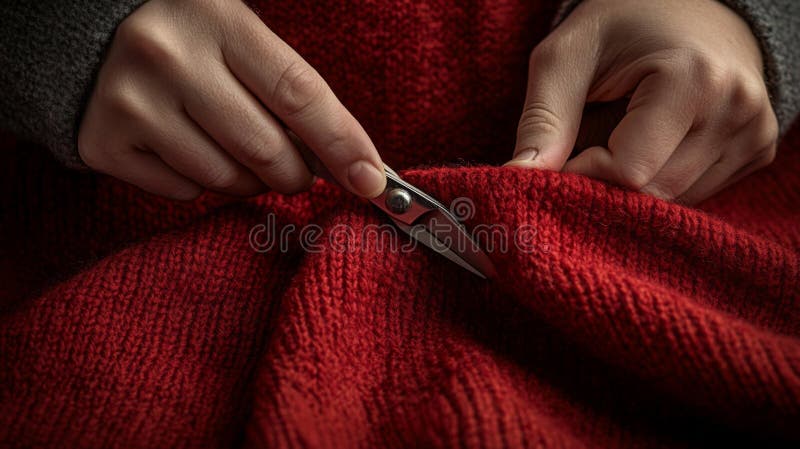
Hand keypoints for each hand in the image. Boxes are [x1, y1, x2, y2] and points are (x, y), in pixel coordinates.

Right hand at [78, 0, 385, 199]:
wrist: (87, 34)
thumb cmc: (189, 38)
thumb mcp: (239, 35)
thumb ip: (289, 89)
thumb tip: (353, 161)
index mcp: (217, 19)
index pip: (298, 93)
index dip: (343, 143)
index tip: (373, 181)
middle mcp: (169, 57)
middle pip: (266, 150)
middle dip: (297, 174)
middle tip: (297, 170)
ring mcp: (132, 102)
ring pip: (227, 180)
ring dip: (251, 182)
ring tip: (238, 151)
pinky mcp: (104, 143)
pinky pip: (184, 193)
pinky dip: (201, 183)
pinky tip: (189, 149)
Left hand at [506, 0, 778, 203]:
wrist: (687, 9)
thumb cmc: (619, 27)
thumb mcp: (566, 57)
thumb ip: (542, 118)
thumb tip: (516, 178)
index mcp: (693, 79)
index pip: (629, 172)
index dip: (583, 175)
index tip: (563, 155)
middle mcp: (737, 110)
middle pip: (653, 194)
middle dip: (606, 185)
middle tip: (586, 148)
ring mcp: (755, 133)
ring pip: (674, 204)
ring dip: (633, 187)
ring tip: (623, 137)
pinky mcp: (758, 151)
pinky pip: (695, 197)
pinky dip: (661, 183)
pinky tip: (654, 145)